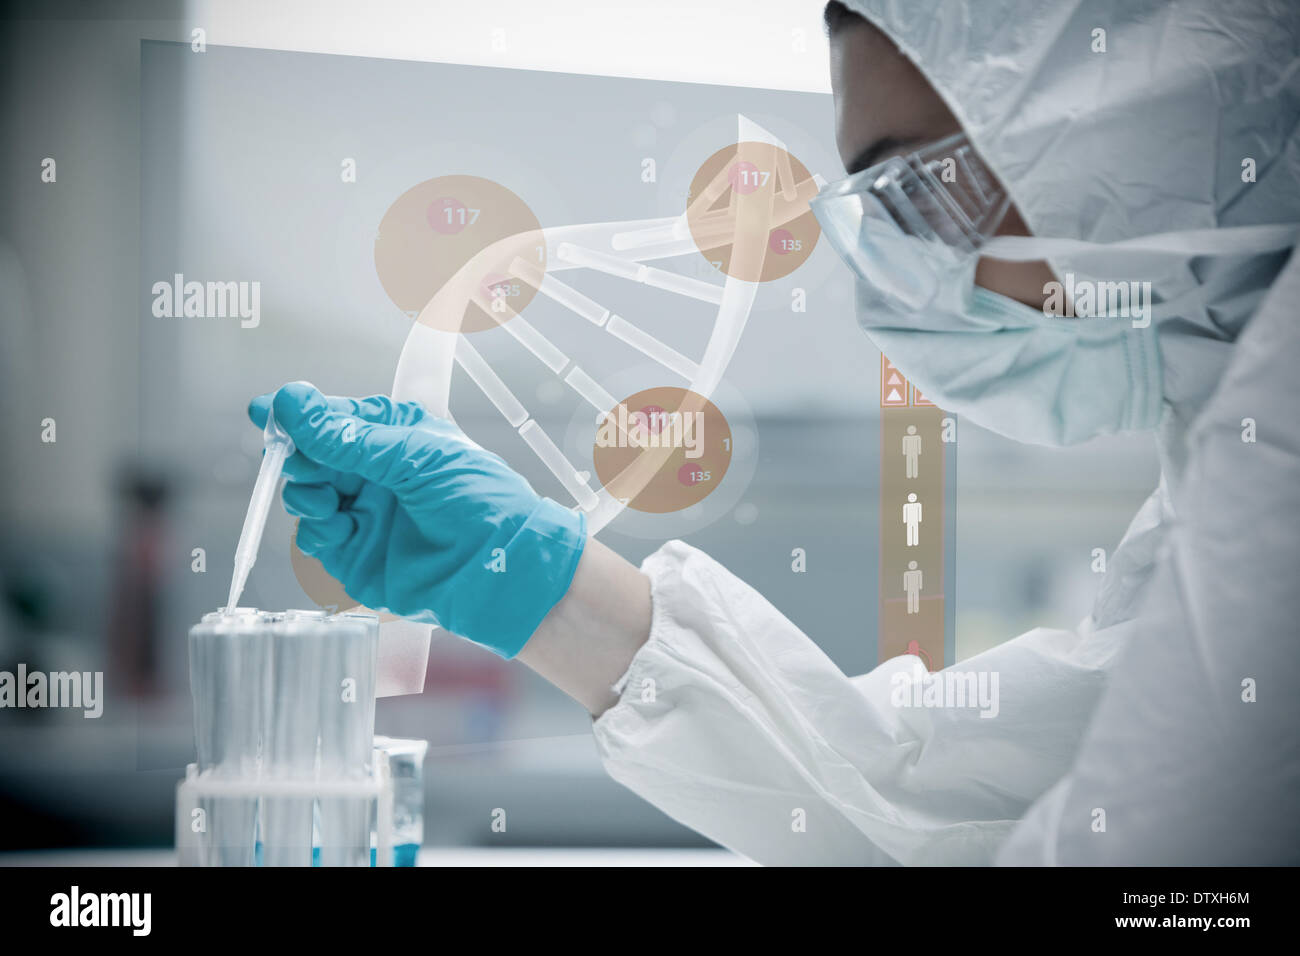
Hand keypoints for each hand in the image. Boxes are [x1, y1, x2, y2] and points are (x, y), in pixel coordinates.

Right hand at [248, 382, 586, 657]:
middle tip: (301, 464)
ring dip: (304, 495)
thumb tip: (292, 402)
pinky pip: (315, 537)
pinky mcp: (357, 555)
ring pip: (305, 496)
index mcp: (393, 435)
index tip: (263, 410)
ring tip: (325, 501)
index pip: (332, 418)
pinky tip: (337, 529)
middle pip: (309, 457)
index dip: (296, 415)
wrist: (502, 568)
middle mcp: (374, 473)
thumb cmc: (478, 500)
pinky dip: (315, 531)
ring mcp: (364, 514)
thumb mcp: (412, 455)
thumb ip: (347, 436)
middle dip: (297, 458)